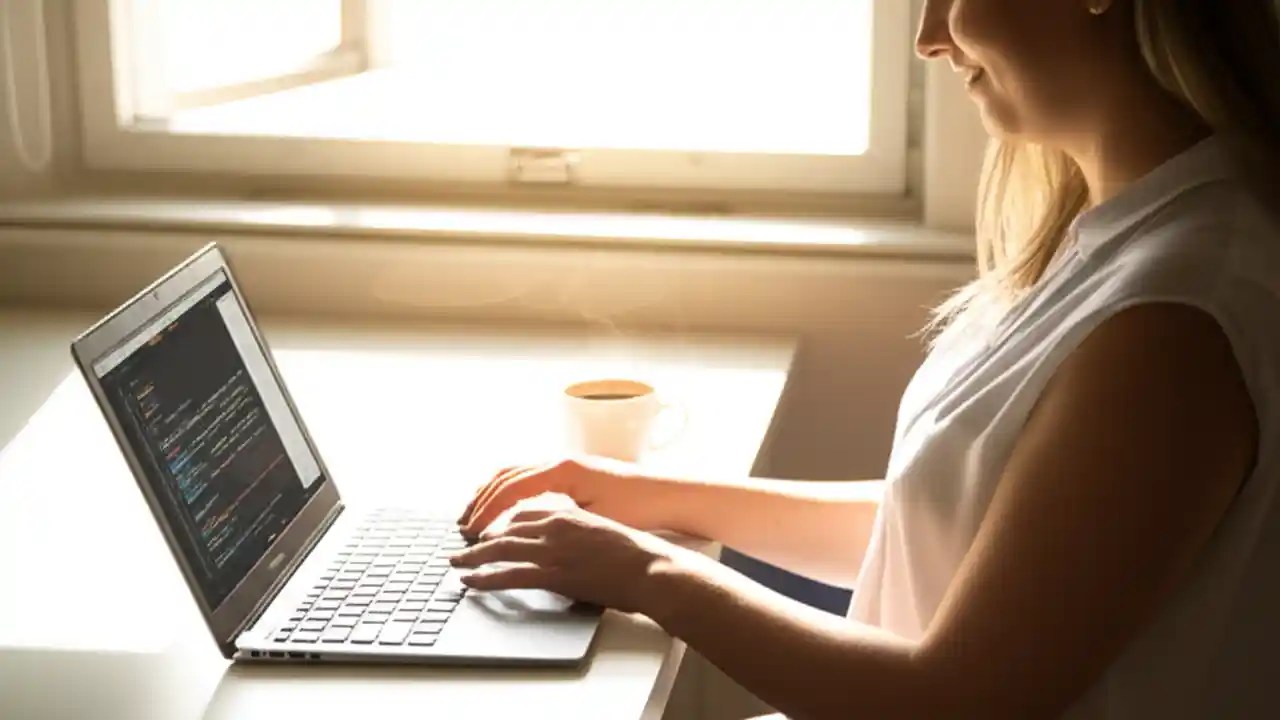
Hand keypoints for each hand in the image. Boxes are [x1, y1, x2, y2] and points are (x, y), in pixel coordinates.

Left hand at [450, 505, 693, 614]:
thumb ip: (579, 535)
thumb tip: (569, 548)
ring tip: (457, 563)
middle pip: (506, 529)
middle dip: (480, 538)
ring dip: (474, 557)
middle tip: (463, 545)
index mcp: (567, 514)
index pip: (524, 514)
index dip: (503, 524)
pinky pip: (508, 574)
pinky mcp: (552, 574)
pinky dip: (485, 578)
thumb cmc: (635, 555)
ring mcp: (551, 550)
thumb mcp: (603, 532)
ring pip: (500, 549)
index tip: (491, 531)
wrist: (649, 569)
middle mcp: (554, 526)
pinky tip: (472, 582)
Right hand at [458, 456, 650, 537]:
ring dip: (492, 494)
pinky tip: (504, 510)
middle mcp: (560, 462)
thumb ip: (557, 522)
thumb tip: (523, 534)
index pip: (512, 489)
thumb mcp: (594, 519)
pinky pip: (530, 479)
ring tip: (474, 515)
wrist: (669, 495)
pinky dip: (510, 492)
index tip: (472, 533)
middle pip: (507, 476)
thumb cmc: (637, 508)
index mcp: (563, 471)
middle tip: (463, 525)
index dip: (488, 512)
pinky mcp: (572, 474)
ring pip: (516, 474)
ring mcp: (566, 465)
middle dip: (481, 501)